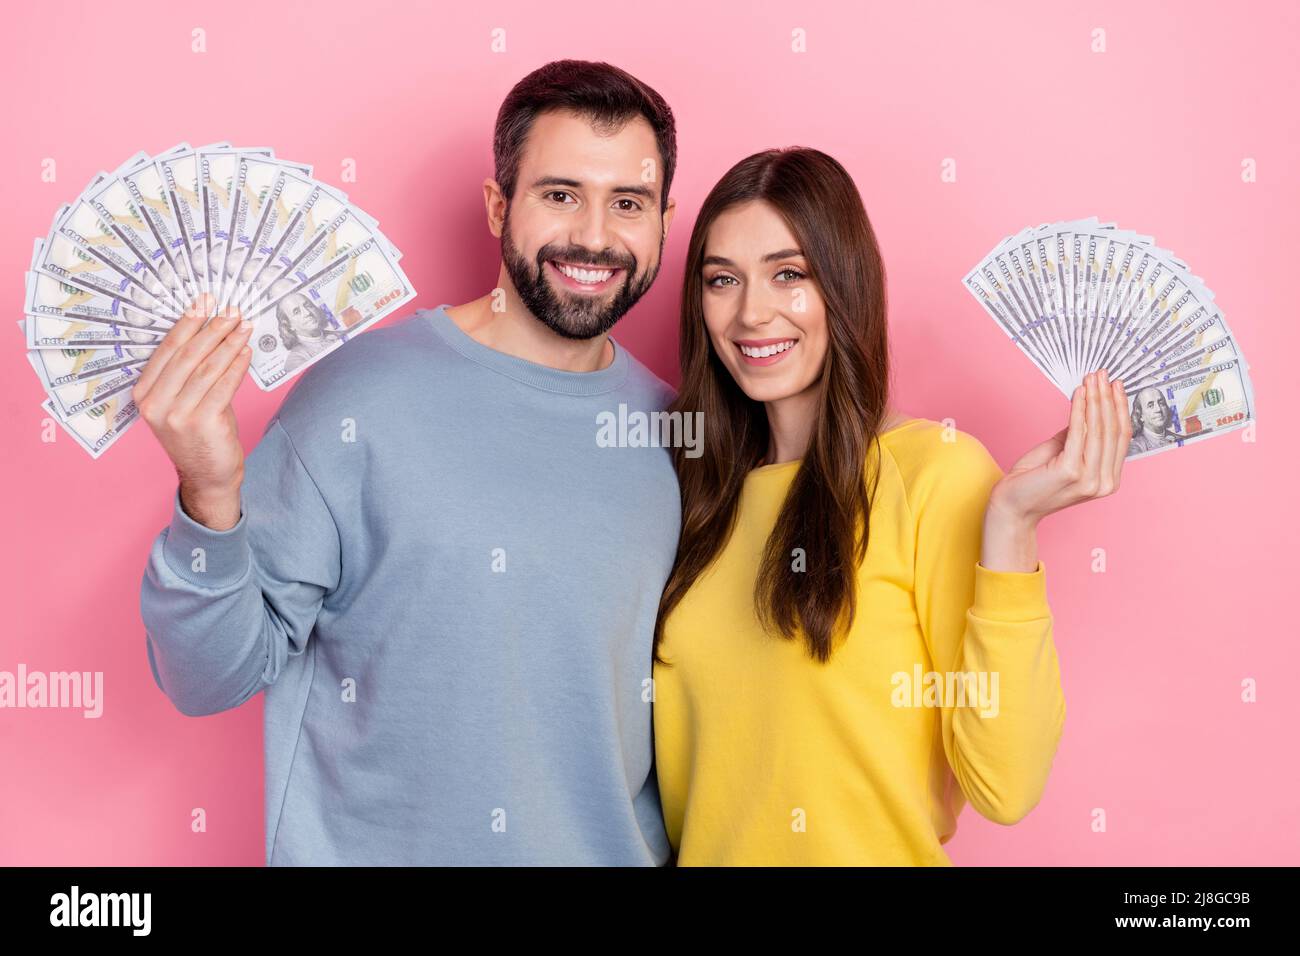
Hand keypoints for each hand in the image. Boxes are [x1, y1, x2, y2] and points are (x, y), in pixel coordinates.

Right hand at [132, 293, 254, 529]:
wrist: (207, 476)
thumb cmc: (199, 434)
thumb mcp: (183, 401)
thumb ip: (190, 372)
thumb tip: (212, 331)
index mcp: (144, 394)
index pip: (167, 350)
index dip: (187, 323)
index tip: (204, 302)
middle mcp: (155, 404)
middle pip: (187, 355)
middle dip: (212, 328)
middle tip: (231, 310)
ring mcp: (177, 415)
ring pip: (207, 368)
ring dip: (228, 343)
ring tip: (244, 326)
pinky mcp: (202, 423)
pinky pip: (223, 386)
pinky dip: (237, 365)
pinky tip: (247, 351)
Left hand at [989, 368, 1132, 527]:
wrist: (1011, 507)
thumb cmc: (1034, 481)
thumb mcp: (1063, 453)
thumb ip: (1080, 435)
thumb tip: (1088, 407)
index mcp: (1108, 480)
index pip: (1121, 438)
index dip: (1120, 409)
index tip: (1115, 386)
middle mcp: (1104, 482)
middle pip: (1112, 431)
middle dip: (1108, 398)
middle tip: (1104, 375)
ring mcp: (1089, 479)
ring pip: (1098, 429)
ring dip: (1095, 399)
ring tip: (1092, 378)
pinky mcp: (1071, 471)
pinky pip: (1078, 432)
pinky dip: (1079, 409)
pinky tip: (1079, 393)